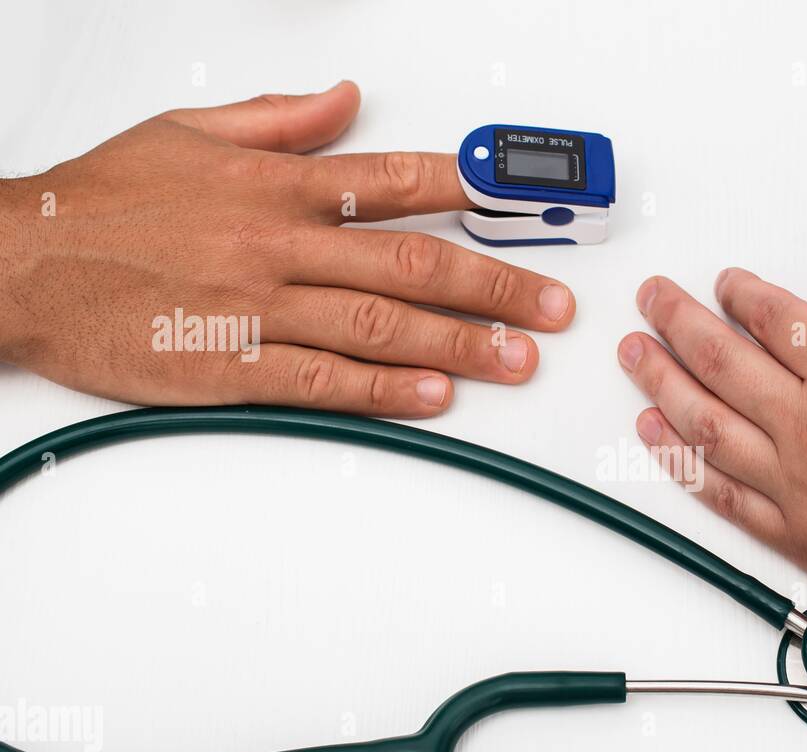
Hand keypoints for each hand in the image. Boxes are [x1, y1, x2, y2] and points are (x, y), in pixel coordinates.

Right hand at [0, 81, 574, 417]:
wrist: (18, 262)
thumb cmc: (102, 202)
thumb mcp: (188, 130)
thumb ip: (279, 117)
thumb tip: (346, 98)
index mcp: (272, 183)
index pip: (395, 180)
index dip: (473, 193)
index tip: (528, 206)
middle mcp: (275, 242)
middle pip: (409, 263)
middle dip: (495, 284)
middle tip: (551, 305)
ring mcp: (254, 308)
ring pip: (378, 326)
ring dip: (459, 344)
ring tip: (518, 359)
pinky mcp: (227, 367)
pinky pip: (321, 380)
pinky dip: (383, 388)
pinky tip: (433, 395)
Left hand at [617, 232, 806, 683]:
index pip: (774, 318)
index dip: (741, 293)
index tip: (725, 284)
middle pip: (721, 363)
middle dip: (677, 323)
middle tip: (653, 300)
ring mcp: (804, 494)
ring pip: (705, 427)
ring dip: (660, 384)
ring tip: (635, 356)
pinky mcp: (805, 546)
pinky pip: (722, 498)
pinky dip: (681, 465)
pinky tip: (657, 441)